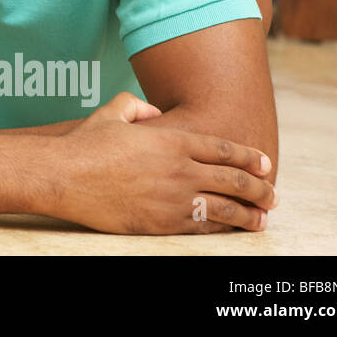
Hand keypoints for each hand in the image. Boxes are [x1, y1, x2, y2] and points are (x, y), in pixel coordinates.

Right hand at [52, 92, 276, 233]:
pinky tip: (230, 230)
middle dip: (260, 189)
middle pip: (234, 181)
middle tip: (273, 196)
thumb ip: (137, 106)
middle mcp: (179, 170)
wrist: (63, 175)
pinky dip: (221, 228)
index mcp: (171, 141)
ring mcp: (173, 199)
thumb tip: (154, 112)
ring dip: (249, 214)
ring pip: (225, 208)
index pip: (224, 150)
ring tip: (261, 219)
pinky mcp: (161, 223)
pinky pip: (202, 228)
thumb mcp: (111, 112)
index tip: (266, 165)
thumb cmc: (84, 144)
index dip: (249, 157)